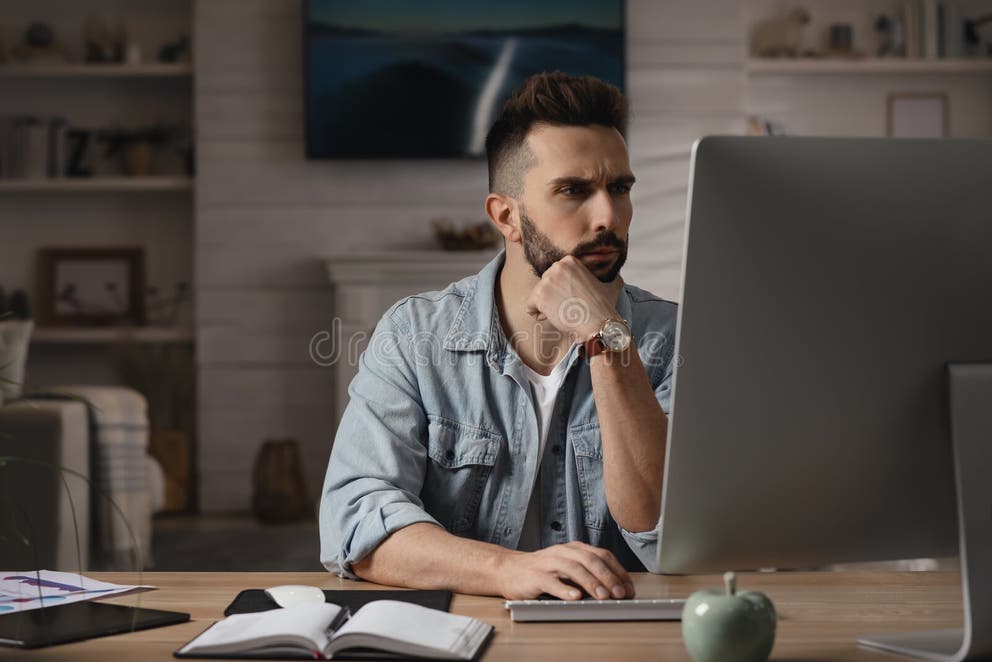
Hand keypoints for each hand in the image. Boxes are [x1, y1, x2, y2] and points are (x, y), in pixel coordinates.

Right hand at [495, 541, 635, 599]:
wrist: (507, 569)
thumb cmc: (540, 570)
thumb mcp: (567, 566)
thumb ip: (587, 572)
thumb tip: (614, 588)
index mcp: (573, 549)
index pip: (601, 555)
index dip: (618, 571)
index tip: (629, 588)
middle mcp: (562, 552)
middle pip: (590, 560)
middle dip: (608, 577)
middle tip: (620, 594)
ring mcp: (548, 563)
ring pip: (573, 569)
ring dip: (591, 583)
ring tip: (603, 597)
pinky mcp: (535, 576)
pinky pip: (551, 581)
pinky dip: (564, 589)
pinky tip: (575, 597)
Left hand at [525, 256, 622, 342]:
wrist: (598, 323)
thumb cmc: (604, 307)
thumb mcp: (610, 283)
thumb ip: (608, 274)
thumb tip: (615, 271)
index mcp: (569, 260)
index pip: (554, 276)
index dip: (562, 290)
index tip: (574, 298)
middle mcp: (556, 267)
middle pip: (544, 284)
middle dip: (553, 298)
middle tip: (569, 307)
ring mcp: (546, 281)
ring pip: (537, 296)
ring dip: (547, 307)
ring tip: (563, 313)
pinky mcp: (539, 296)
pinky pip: (530, 306)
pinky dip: (538, 315)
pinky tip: (554, 317)